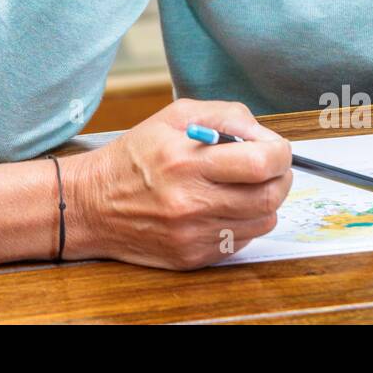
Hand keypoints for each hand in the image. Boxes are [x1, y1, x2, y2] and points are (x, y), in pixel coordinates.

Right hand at [63, 98, 292, 268]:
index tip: (275, 148)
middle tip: (270, 167)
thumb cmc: (134, 155)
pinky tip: (223, 205)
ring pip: (262, 221)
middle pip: (269, 196)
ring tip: (243, 185)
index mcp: (187, 161)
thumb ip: (224, 116)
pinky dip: (244, 221)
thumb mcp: (174, 116)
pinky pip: (242, 240)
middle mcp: (192, 202)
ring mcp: (194, 234)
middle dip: (280, 177)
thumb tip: (262, 133)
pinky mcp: (193, 256)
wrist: (92, 203)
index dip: (280, 153)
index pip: (261, 163)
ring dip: (264, 200)